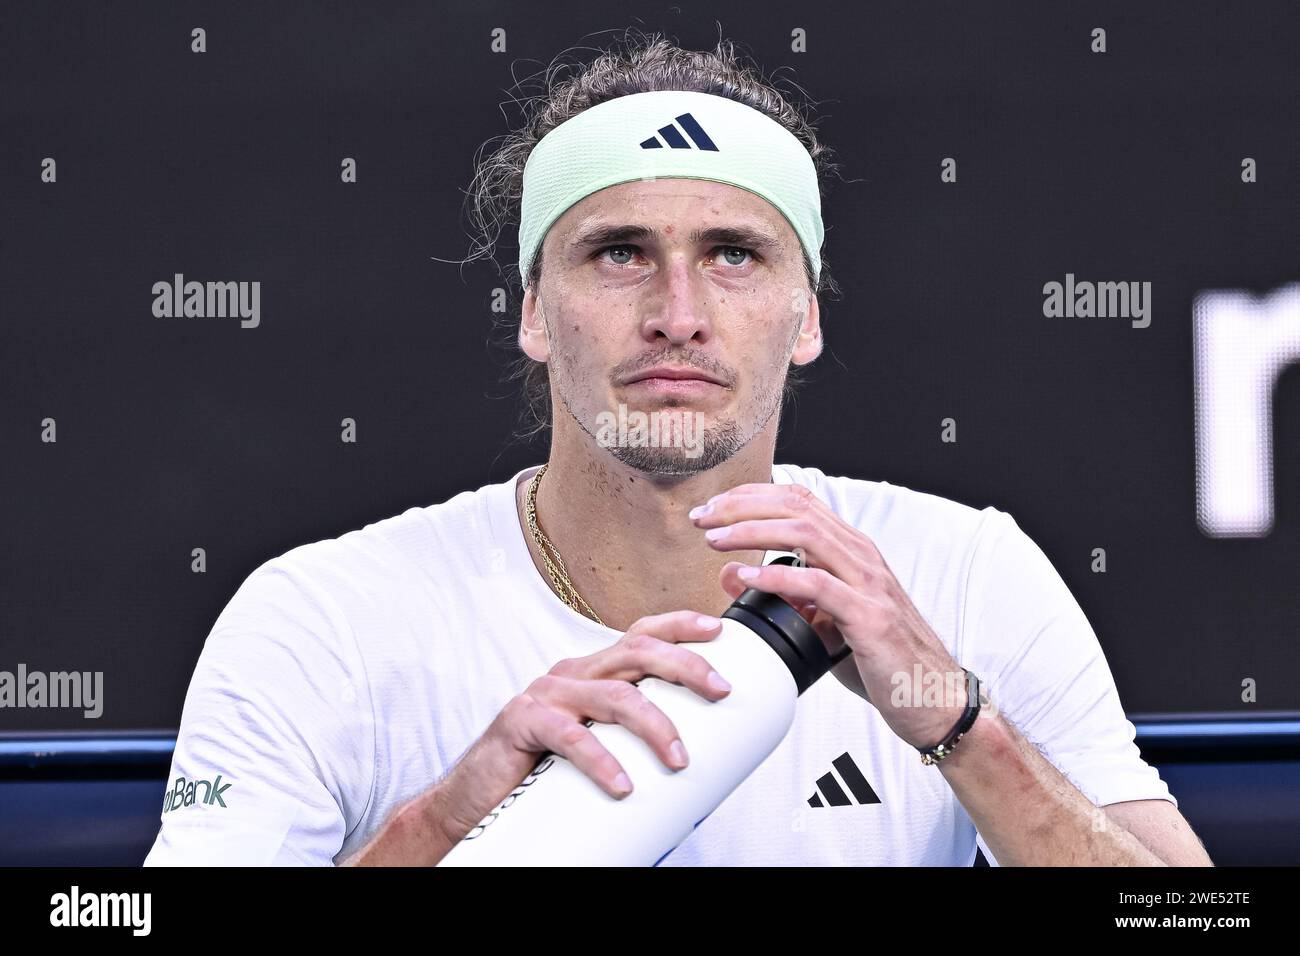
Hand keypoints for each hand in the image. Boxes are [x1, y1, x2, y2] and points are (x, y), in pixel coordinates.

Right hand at [435, 611, 733, 843]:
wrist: (475, 797)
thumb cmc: (543, 771)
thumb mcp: (596, 745)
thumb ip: (631, 739)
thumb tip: (697, 762)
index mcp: (593, 674)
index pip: (641, 634)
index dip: (680, 625)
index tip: (718, 629)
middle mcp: (573, 674)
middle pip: (637, 652)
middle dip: (685, 666)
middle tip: (721, 691)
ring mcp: (546, 694)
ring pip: (614, 695)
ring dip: (655, 725)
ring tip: (679, 760)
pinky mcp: (522, 721)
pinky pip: (571, 737)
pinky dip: (602, 760)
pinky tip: (622, 784)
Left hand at [689, 483, 969, 749]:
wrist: (934, 702)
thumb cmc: (882, 661)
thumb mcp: (822, 623)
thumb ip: (782, 596)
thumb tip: (732, 573)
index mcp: (852, 552)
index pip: (798, 502)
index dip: (752, 497)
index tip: (713, 508)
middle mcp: (863, 558)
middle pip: (796, 508)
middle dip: (742, 506)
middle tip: (701, 517)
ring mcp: (869, 585)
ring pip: (806, 535)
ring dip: (753, 532)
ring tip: (715, 539)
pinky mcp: (870, 618)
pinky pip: (819, 586)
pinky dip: (778, 578)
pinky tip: (747, 578)